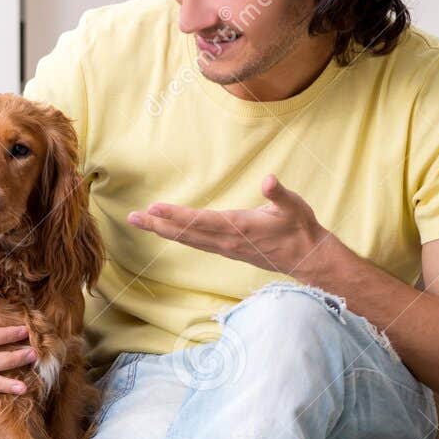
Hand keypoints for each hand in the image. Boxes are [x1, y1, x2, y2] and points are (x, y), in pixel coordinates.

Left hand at [127, 174, 335, 279]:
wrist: (308, 258)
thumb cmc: (301, 229)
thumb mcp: (295, 207)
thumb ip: (279, 194)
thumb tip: (269, 180)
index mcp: (239, 227)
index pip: (201, 221)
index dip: (176, 216)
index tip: (154, 209)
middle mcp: (227, 241)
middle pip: (186, 233)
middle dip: (158, 225)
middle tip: (131, 218)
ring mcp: (226, 248)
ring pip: (188, 240)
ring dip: (163, 230)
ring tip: (141, 221)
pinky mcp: (227, 250)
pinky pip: (196, 243)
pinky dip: (178, 235)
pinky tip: (166, 230)